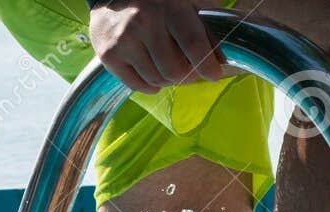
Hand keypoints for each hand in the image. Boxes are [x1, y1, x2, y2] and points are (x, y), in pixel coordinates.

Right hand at [88, 1, 226, 93]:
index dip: (207, 65)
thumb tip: (222, 60)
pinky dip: (150, 86)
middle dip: (188, 76)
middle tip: (190, 72)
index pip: (193, 44)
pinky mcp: (108, 54)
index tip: (214, 75)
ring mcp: (123, 40)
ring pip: (156, 79)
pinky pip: (136, 85)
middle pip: (174, 69)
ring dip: (169, 80)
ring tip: (170, 68)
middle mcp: (144, 22)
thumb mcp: (187, 1)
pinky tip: (154, 76)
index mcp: (169, 5)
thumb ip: (207, 26)